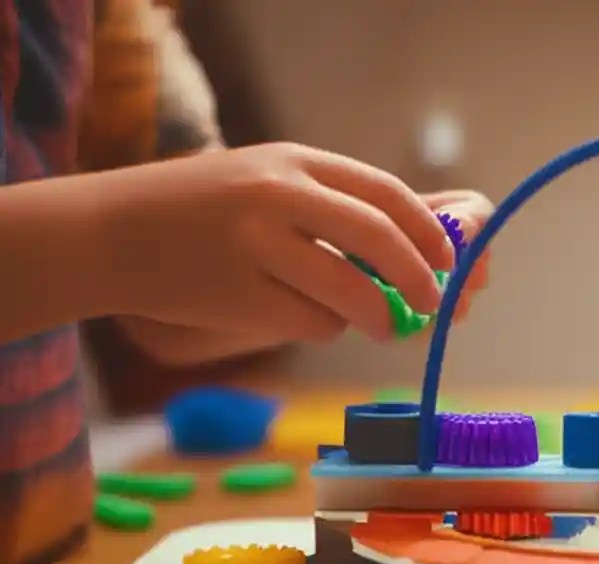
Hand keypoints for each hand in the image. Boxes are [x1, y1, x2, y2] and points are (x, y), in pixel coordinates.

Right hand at [111, 185, 494, 365]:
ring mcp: (253, 245)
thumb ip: (340, 207)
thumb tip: (430, 249)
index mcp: (294, 161)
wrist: (110, 232)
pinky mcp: (235, 294)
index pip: (386, 193)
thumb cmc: (206, 210)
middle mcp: (276, 195)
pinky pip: (311, 323)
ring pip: (350, 292)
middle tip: (433, 303)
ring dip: (380, 317)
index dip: (429, 231)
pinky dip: (325, 328)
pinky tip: (308, 317)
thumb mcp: (270, 182)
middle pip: (378, 238)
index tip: (449, 260)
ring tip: (382, 323)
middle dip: (420, 278)